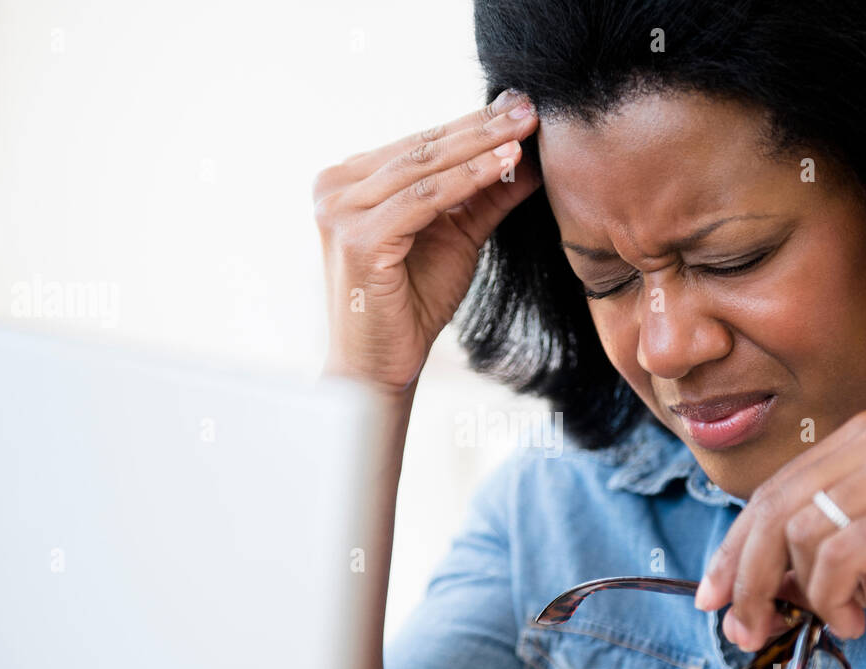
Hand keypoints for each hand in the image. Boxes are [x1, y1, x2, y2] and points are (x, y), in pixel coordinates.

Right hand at [312, 89, 540, 392]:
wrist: (381, 367)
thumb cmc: (412, 304)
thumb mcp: (457, 237)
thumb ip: (485, 195)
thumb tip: (532, 156)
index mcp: (348, 181)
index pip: (420, 142)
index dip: (473, 122)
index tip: (520, 104)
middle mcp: (334, 187)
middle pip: (423, 147)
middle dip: (481, 126)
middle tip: (529, 106)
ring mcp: (338, 211)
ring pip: (424, 167)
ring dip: (480, 146)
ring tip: (525, 130)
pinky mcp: (356, 238)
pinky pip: (424, 200)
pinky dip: (467, 179)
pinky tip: (504, 163)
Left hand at [694, 409, 865, 655]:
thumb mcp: (864, 561)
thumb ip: (806, 559)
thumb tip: (739, 589)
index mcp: (861, 436)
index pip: (770, 494)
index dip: (732, 549)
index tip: (711, 597)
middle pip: (774, 510)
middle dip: (747, 577)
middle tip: (744, 629)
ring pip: (801, 532)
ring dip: (804, 594)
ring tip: (838, 620)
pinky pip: (841, 555)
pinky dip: (834, 598)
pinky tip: (856, 620)